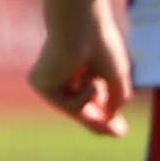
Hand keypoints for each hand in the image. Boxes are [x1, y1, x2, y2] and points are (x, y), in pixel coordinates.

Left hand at [28, 1, 131, 136]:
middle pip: (78, 108)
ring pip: (76, 109)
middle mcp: (59, 74)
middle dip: (99, 122)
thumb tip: (111, 118)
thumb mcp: (116, 75)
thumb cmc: (100, 44)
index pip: (88, 97)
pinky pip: (69, 106)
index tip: (119, 128)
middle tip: (119, 133)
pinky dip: (84, 96)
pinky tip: (85, 78)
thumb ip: (117, 97)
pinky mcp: (40, 85)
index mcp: (76, 68)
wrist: (81, 27)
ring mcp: (47, 81)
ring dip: (94, 99)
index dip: (103, 113)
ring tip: (95, 80)